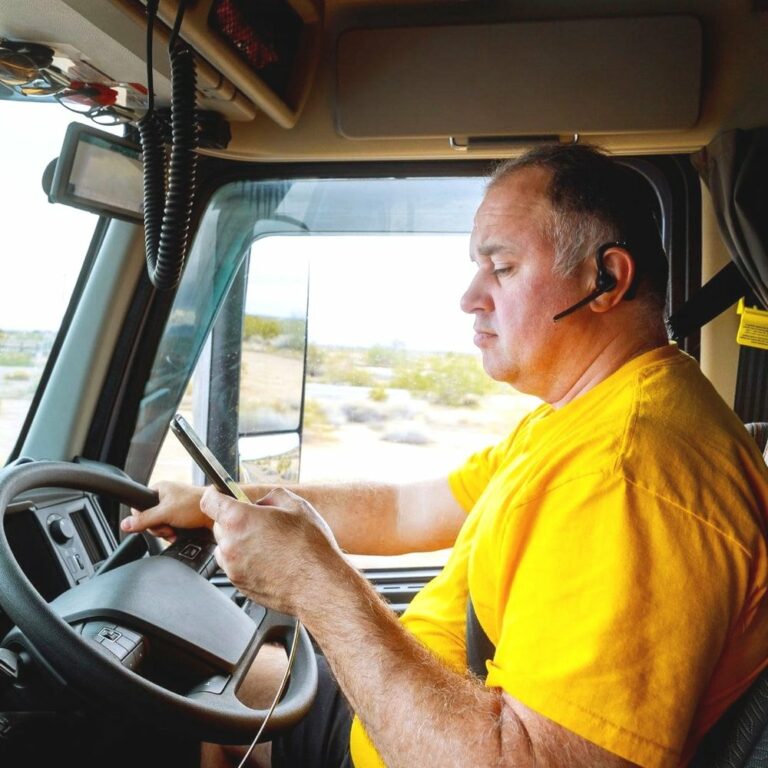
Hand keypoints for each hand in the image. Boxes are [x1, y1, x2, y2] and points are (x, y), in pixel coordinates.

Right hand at [120, 481, 208, 540]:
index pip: (139, 507)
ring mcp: (173, 508)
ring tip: (176, 530)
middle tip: (169, 527)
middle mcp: (165, 497)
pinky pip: (169, 529)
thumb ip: (144, 519)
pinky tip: (179, 534)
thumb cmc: (195, 505)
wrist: (217, 513)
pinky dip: (173, 534)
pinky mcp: (181, 517)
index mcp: (159, 489)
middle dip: (159, 528)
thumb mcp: (165, 513)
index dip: (144, 519)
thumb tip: (125, 524)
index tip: (155, 522)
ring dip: (166, 532)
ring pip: (159, 526)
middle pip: (149, 519)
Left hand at [200, 486, 340, 616]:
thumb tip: (263, 502)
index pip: (210, 501)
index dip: (215, 494)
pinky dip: (245, 561)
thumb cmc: (310, 547)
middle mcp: (230, 544)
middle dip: (235, 520)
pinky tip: (269, 560)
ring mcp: (233, 567)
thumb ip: (272, 497)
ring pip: (225, 547)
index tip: (219, 494)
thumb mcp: (297, 506)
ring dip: (238, 542)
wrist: (318, 584)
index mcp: (240, 519)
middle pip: (219, 525)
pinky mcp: (239, 585)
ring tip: (268, 544)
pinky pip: (234, 566)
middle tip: (261, 522)